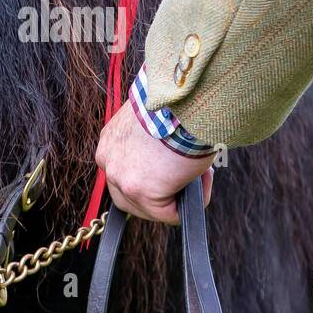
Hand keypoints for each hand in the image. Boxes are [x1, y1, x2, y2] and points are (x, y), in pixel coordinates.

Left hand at [95, 103, 214, 223]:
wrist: (184, 98)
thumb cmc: (178, 104)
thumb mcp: (155, 123)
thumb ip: (150, 145)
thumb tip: (170, 162)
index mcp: (111, 142)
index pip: (125, 173)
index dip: (154, 176)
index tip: (176, 165)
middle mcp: (108, 160)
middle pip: (129, 197)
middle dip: (160, 194)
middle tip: (187, 179)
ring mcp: (121, 178)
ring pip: (150, 209)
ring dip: (178, 198)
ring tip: (199, 174)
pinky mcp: (140, 191)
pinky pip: (170, 214)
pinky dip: (192, 201)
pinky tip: (203, 178)